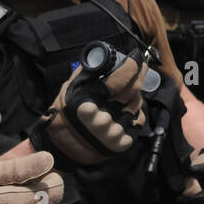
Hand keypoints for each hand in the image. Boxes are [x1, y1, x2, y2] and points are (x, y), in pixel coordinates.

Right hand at [29, 55, 147, 165]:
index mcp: (87, 103)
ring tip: (130, 87)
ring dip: (136, 93)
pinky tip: (128, 106)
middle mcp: (102, 119)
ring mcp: (113, 133)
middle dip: (140, 73)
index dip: (132, 64)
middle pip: (133, 90)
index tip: (136, 57)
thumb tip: (106, 57)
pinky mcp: (121, 144)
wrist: (61, 147)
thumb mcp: (69, 89)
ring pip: (137, 104)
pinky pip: (138, 120)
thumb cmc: (64, 114)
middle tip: (142, 65)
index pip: (119, 79)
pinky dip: (136, 111)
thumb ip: (87, 73)